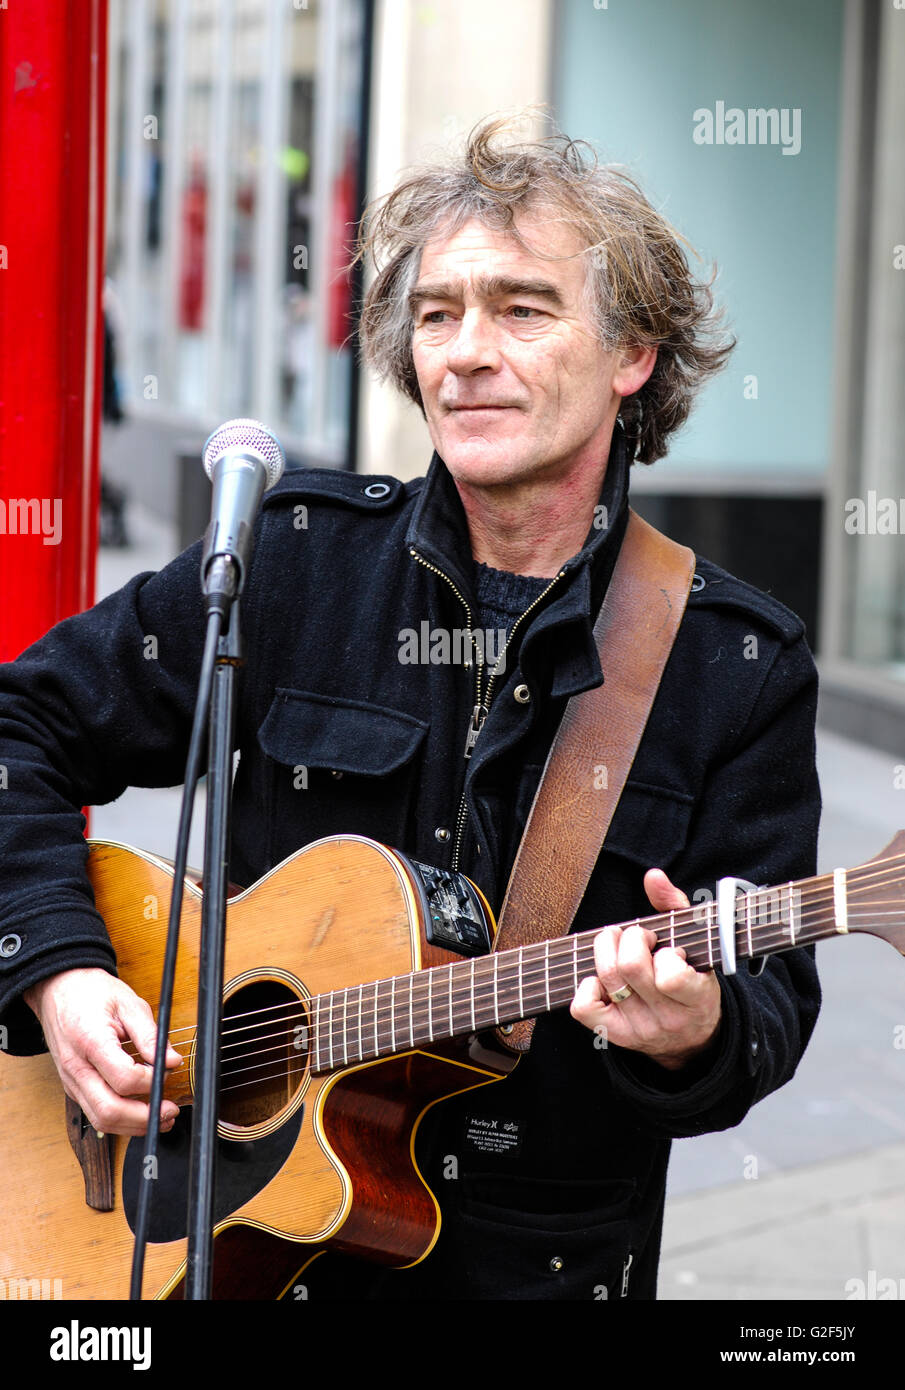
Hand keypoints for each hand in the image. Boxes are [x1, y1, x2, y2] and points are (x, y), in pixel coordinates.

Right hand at [24, 967, 181, 1135]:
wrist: (58, 989)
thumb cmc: (90, 993)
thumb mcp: (128, 1002)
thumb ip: (151, 1034)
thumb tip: (172, 1060)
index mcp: (91, 1042)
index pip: (123, 1079)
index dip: (151, 1081)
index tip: (167, 1070)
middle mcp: (76, 1068)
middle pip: (109, 1110)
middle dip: (144, 1117)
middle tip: (169, 1111)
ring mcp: (72, 1081)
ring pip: (100, 1120)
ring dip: (133, 1125)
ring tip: (161, 1118)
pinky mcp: (73, 1086)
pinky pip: (95, 1113)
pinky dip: (120, 1119)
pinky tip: (140, 1112)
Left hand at [570, 868, 721, 1069]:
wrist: (693, 1038)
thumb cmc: (692, 979)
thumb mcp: (697, 945)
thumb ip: (675, 906)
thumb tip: (653, 876)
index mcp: (697, 998)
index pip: (671, 976)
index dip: (664, 952)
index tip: (668, 947)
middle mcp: (668, 1018)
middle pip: (629, 968)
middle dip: (629, 939)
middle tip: (637, 938)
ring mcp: (640, 1030)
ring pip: (607, 979)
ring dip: (606, 950)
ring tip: (619, 947)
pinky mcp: (615, 1035)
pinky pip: (584, 1008)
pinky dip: (586, 985)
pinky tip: (603, 978)